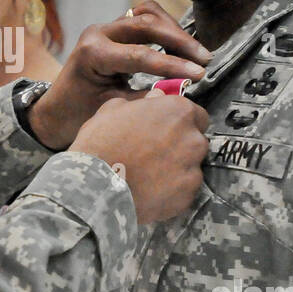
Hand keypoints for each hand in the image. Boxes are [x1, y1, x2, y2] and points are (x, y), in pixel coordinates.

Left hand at [29, 1, 211, 149]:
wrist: (57, 111)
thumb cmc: (79, 115)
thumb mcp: (113, 111)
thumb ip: (146, 100)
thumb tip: (181, 93)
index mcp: (92, 53)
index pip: (140, 54)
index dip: (173, 65)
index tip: (199, 74)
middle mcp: (98, 34)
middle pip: (146, 24)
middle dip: (179, 41)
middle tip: (205, 58)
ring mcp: (105, 28)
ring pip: (147, 14)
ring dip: (174, 30)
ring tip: (196, 51)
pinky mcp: (114, 30)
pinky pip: (144, 18)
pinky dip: (165, 27)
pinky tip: (181, 45)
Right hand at [69, 88, 209, 223]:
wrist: (96, 186)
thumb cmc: (101, 143)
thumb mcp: (113, 110)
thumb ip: (141, 102)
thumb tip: (155, 97)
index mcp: (178, 112)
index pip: (195, 114)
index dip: (180, 122)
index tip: (165, 130)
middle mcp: (193, 138)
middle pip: (195, 140)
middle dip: (180, 145)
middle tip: (154, 154)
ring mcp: (193, 168)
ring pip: (191, 166)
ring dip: (177, 168)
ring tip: (150, 175)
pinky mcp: (188, 194)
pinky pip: (184, 189)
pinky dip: (172, 190)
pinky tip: (151, 190)